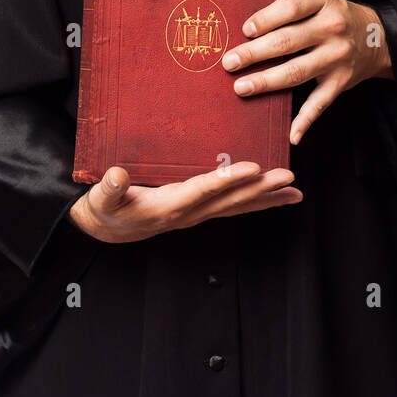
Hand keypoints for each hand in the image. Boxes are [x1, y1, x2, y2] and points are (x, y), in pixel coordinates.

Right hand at [68, 160, 300, 243]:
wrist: (111, 227)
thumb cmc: (106, 208)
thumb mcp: (102, 198)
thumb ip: (109, 188)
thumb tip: (117, 175)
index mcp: (168, 207)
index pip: (202, 191)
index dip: (227, 180)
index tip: (252, 168)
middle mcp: (189, 213)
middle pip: (230, 201)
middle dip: (261, 190)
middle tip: (288, 178)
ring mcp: (197, 214)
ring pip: (237, 206)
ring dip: (267, 198)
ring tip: (294, 191)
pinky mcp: (200, 211)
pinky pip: (233, 207)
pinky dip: (257, 201)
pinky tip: (275, 196)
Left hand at [220, 0, 393, 144]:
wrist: (377, 36)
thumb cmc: (333, 16)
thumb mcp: (317, 0)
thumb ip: (287, 10)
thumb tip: (245, 32)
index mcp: (323, 1)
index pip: (291, 8)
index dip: (266, 19)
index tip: (245, 30)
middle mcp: (332, 28)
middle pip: (287, 42)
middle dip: (254, 54)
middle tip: (229, 63)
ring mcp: (337, 57)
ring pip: (297, 72)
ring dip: (267, 82)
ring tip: (241, 87)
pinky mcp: (341, 81)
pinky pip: (320, 103)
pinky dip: (305, 120)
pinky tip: (291, 134)